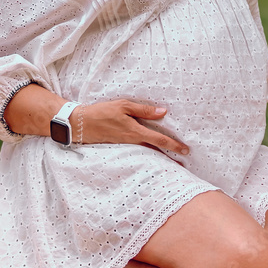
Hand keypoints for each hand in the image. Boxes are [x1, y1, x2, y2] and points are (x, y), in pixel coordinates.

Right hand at [72, 99, 189, 160]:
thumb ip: (144, 110)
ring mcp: (126, 146)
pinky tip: (152, 153)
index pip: (159, 140)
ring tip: (172, 160)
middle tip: (184, 161)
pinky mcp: (120, 146)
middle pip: (155, 151)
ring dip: (160, 156)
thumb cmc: (102, 112)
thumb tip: (163, 112)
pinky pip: (138, 151)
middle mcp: (132, 142)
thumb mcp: (123, 105)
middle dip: (169, 156)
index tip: (185, 150)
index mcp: (135, 131)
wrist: (81, 124)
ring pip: (147, 152)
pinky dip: (148, 153)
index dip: (173, 145)